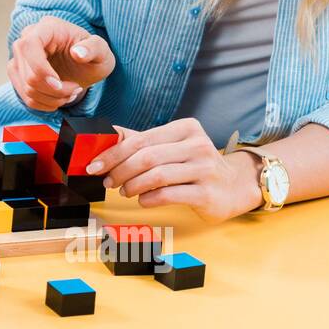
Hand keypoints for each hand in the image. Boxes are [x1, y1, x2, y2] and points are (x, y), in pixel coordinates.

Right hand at [8, 16, 114, 111]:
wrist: (82, 64)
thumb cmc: (92, 54)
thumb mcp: (101, 50)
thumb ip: (94, 48)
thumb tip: (78, 53)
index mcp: (47, 27)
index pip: (29, 45)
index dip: (41, 69)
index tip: (59, 84)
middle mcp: (27, 39)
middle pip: (28, 73)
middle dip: (54, 90)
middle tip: (76, 89)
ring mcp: (19, 57)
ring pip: (26, 88)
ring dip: (51, 99)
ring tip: (69, 94)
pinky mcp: (17, 73)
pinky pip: (25, 96)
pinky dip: (44, 103)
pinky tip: (58, 98)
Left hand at [88, 118, 263, 223]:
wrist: (233, 187)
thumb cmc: (194, 165)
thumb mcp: (171, 147)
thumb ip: (140, 141)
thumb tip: (104, 134)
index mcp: (186, 128)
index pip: (141, 139)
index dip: (113, 153)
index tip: (94, 165)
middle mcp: (198, 145)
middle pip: (147, 157)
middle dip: (120, 171)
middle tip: (108, 181)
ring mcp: (205, 169)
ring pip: (156, 176)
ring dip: (132, 186)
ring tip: (124, 191)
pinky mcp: (208, 193)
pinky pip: (169, 195)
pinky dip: (149, 199)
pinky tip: (143, 200)